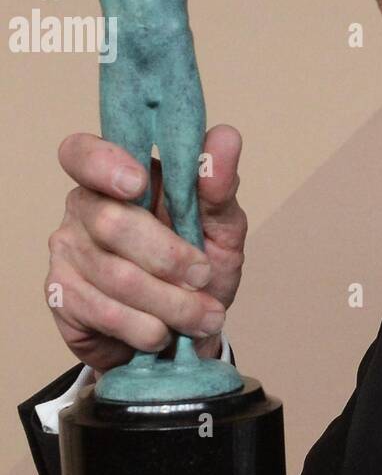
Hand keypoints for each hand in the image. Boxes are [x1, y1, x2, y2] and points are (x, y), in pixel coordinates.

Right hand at [44, 125, 247, 374]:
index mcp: (118, 176)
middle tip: (204, 277)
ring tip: (203, 316)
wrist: (185, 337)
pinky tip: (164, 332)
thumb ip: (219, 188)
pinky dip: (147, 327)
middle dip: (170, 258)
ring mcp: (67, 253)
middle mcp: (83, 208)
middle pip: (112, 223)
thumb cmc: (199, 270)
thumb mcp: (221, 229)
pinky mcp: (62, 297)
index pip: (83, 153)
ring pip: (116, 277)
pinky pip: (105, 313)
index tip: (137, 183)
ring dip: (171, 303)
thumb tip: (226, 137)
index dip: (104, 164)